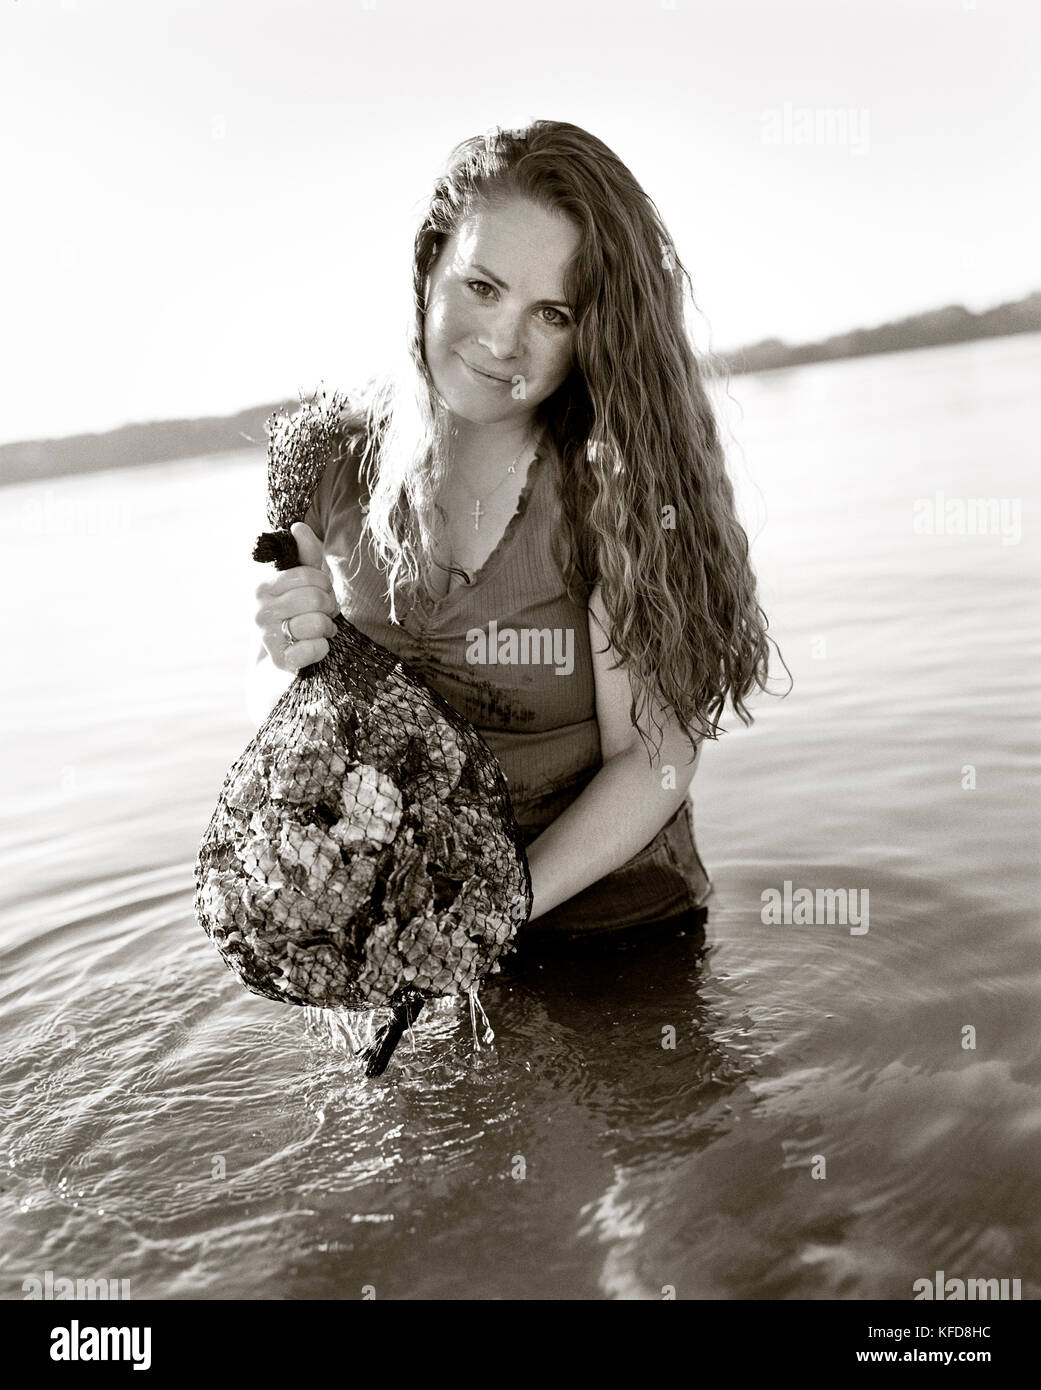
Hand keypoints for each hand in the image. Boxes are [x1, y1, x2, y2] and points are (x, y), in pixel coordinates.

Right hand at [254, 522, 339, 671]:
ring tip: (320, 631)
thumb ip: (305, 555)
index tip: (320, 594)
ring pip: (317, 623)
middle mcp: (260, 612)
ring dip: (327, 629)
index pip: (309, 575)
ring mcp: (268, 638)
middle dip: (329, 607)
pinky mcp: (280, 662)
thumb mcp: (305, 583)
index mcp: (263, 588)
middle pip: (315, 598)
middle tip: (324, 615)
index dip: (324, 585)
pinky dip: (323, 649)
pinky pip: (315, 649)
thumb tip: (298, 526)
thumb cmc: (298, 616)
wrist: (282, 661)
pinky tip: (315, 649)